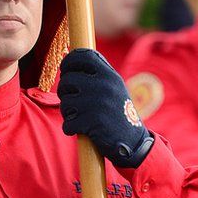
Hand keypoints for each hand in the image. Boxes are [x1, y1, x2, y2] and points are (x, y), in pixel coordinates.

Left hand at [57, 48, 153, 167]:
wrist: (133, 141)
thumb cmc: (117, 112)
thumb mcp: (114, 87)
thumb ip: (96, 73)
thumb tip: (69, 60)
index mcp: (109, 74)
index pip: (82, 56)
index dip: (69, 61)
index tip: (65, 70)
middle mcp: (104, 85)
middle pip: (67, 80)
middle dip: (64, 92)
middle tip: (71, 100)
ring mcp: (97, 103)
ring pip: (64, 103)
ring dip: (67, 112)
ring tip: (78, 116)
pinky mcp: (92, 122)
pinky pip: (67, 123)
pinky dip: (70, 129)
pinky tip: (79, 129)